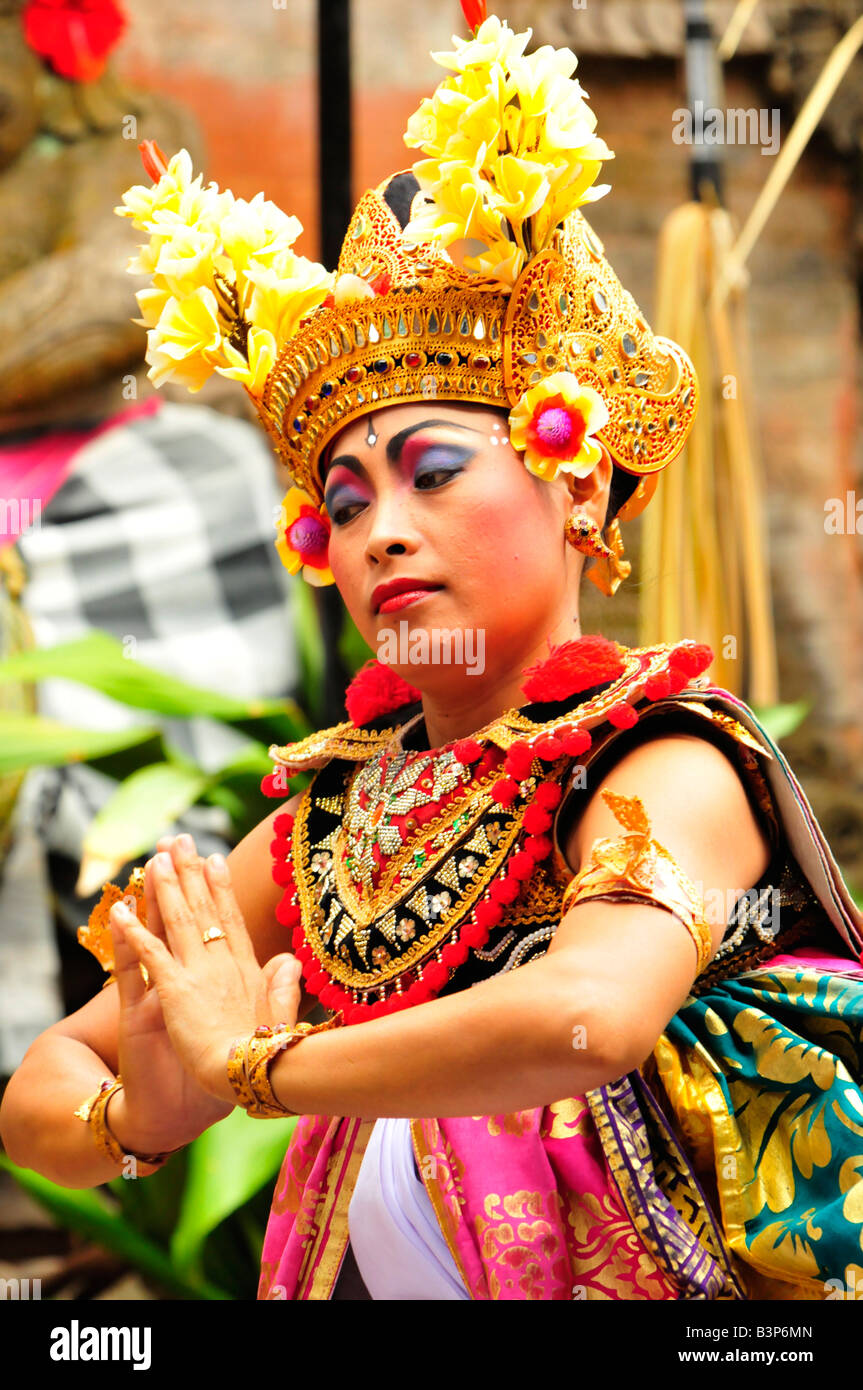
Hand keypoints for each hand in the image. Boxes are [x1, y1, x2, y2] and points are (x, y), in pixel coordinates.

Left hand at [110, 835, 302, 1105]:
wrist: (246, 1079)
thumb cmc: (265, 1057)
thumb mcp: (280, 1015)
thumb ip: (283, 985)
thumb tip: (290, 958)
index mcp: (246, 969)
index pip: (229, 919)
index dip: (219, 888)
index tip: (212, 859)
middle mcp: (222, 963)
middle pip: (203, 908)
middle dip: (189, 871)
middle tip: (179, 840)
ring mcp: (198, 973)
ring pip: (178, 920)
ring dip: (165, 887)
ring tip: (155, 858)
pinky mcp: (173, 990)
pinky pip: (149, 953)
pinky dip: (134, 930)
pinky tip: (120, 910)